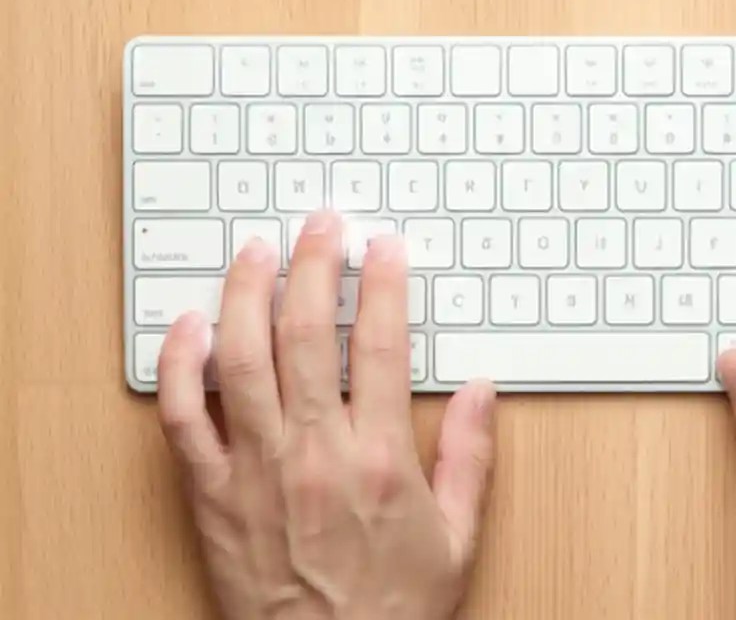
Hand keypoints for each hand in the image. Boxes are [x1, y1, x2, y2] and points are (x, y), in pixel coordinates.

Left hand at [156, 210, 495, 619]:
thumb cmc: (393, 608)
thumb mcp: (459, 539)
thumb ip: (472, 459)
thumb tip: (482, 391)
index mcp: (382, 460)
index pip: (383, 347)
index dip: (384, 285)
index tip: (384, 248)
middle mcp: (316, 453)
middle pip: (309, 334)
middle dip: (315, 266)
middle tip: (321, 226)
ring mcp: (258, 469)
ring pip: (243, 359)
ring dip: (247, 295)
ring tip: (257, 253)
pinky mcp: (213, 493)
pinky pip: (185, 417)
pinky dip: (181, 366)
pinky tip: (191, 327)